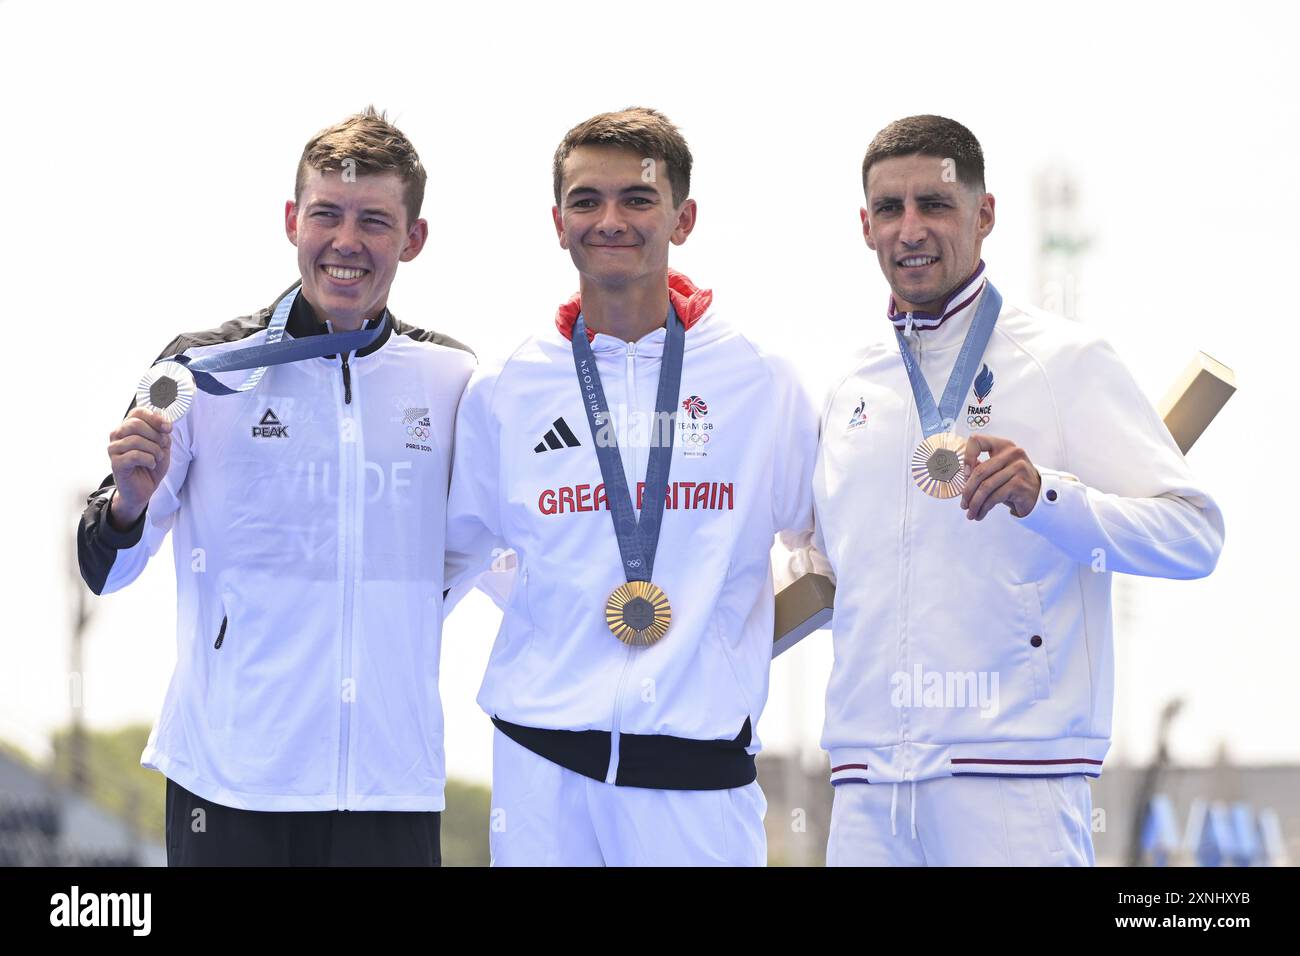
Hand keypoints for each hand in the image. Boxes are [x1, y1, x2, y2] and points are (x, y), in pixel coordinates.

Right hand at [107, 408, 171, 529]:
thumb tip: (165, 423)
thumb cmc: (151, 465)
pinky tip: (151, 465)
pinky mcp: (115, 463)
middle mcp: (117, 435)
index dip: (155, 418)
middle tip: (162, 446)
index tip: (168, 428)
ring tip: (157, 458)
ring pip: (136, 440)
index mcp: (128, 427)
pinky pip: (135, 455)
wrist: (143, 489)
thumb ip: (162, 432)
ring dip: (154, 450)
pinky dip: (149, 460)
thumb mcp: (162, 446)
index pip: (137, 412)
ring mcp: (114, 449)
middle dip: (155, 435)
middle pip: (135, 424)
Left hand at [960, 433, 1040, 519]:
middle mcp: (1012, 453)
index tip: (964, 474)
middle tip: (963, 504)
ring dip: (974, 503)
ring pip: (985, 487)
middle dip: (967, 491)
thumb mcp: (998, 471)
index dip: (967, 456)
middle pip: (979, 472)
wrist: (1037, 495)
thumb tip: (963, 475)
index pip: (978, 441)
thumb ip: (982, 468)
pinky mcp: (1019, 484)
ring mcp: (1018, 468)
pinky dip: (984, 508)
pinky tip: (980, 514)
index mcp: (1003, 445)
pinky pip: (994, 497)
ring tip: (970, 513)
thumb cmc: (1013, 482)